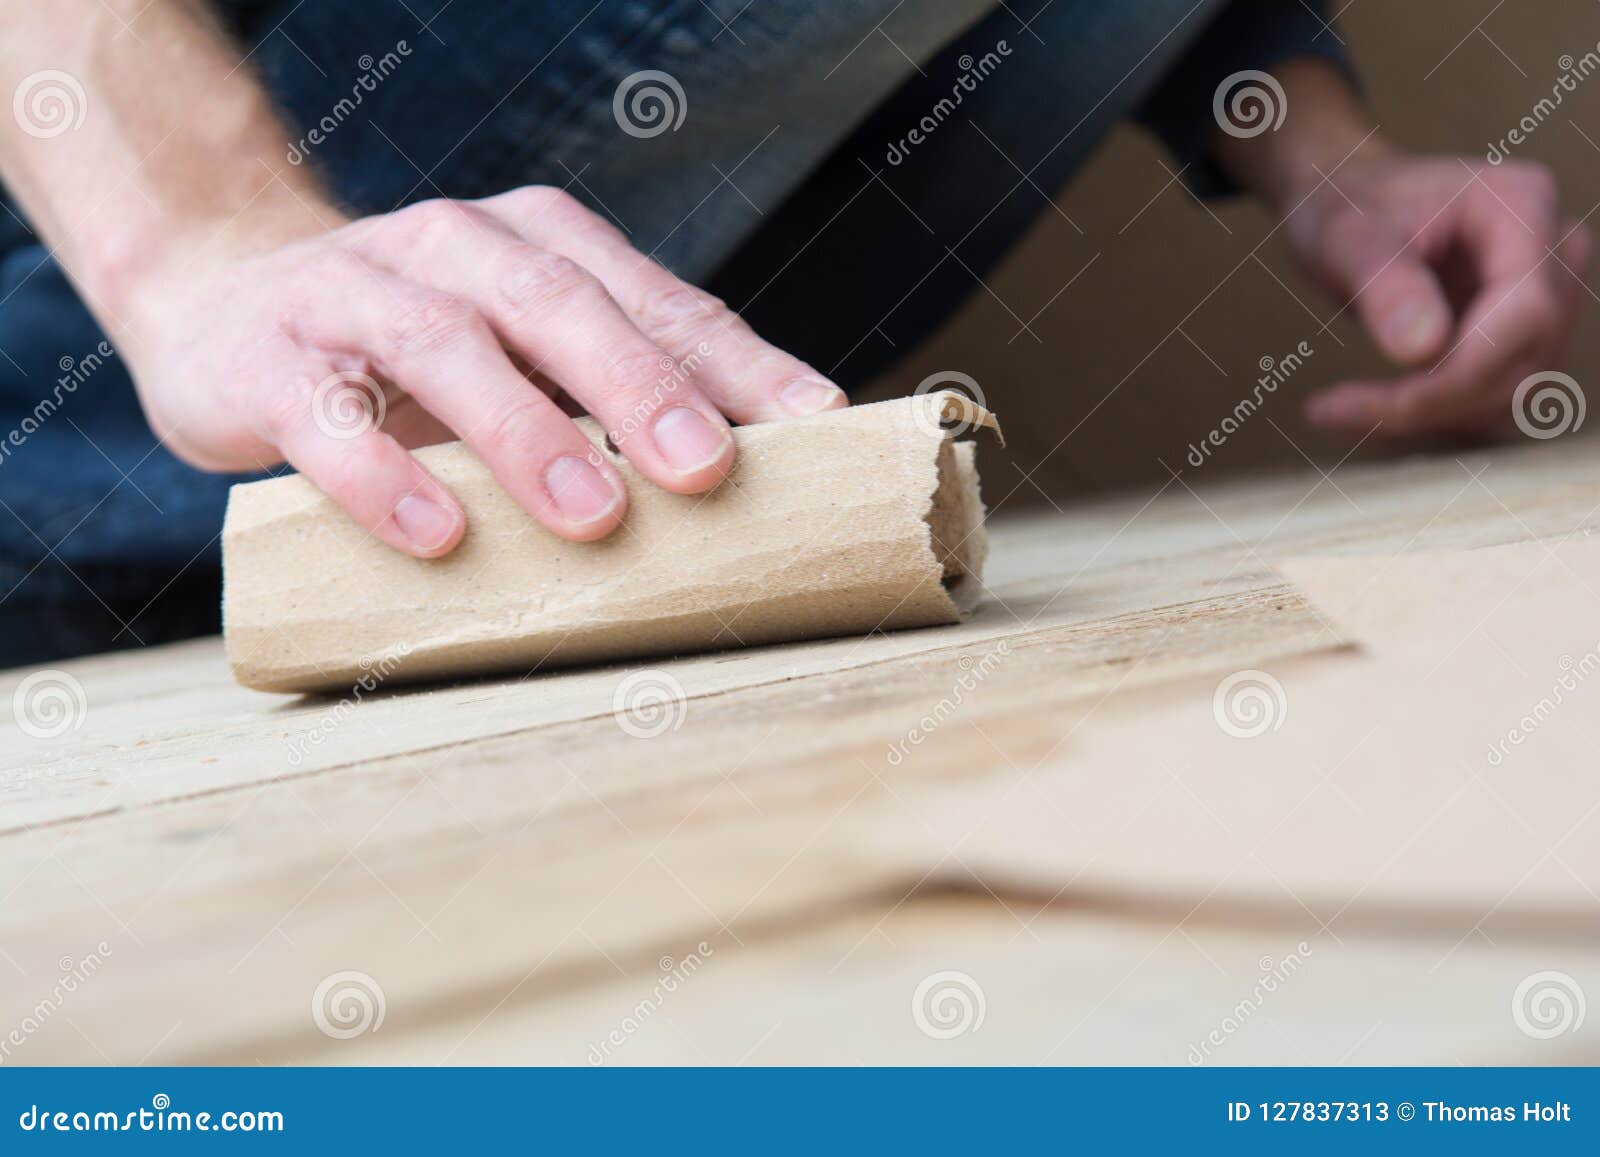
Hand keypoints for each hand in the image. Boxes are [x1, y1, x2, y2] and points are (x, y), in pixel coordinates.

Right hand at [123, 187, 847, 556]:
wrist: (220, 305)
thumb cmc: (414, 352)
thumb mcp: (522, 351)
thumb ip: (611, 394)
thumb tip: (755, 484)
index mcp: (537, 244)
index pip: (654, 297)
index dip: (734, 360)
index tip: (812, 424)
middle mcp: (453, 248)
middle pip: (557, 302)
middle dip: (640, 384)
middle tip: (707, 468)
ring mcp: (354, 293)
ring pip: (447, 347)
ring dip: (525, 433)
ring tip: (594, 517)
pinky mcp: (267, 359)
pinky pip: (327, 415)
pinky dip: (383, 473)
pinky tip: (438, 534)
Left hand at [1283, 148, 1589, 437]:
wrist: (1351, 205)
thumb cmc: (1348, 207)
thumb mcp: (1347, 238)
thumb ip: (1386, 286)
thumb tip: (1423, 349)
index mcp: (1523, 207)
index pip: (1524, 316)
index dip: (1453, 377)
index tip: (1361, 405)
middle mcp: (1556, 251)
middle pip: (1523, 360)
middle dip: (1432, 402)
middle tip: (1332, 409)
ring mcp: (1551, 295)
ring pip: (1514, 389)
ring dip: (1431, 413)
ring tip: (1343, 404)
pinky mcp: (1526, 333)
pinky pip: (1496, 394)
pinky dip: (1436, 411)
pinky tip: (1374, 402)